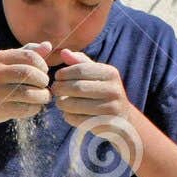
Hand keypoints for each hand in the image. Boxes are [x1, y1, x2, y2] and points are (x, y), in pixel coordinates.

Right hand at [0, 41, 51, 125]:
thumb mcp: (8, 62)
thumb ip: (28, 52)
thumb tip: (48, 46)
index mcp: (0, 58)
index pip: (30, 56)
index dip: (43, 65)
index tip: (43, 71)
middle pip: (30, 74)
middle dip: (43, 81)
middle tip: (44, 85)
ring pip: (29, 93)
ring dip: (42, 96)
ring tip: (43, 97)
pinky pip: (25, 108)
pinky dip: (35, 108)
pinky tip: (34, 106)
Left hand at [51, 49, 139, 164]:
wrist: (122, 119)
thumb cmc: (104, 93)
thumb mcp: (96, 75)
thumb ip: (80, 63)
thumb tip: (64, 52)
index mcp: (110, 73)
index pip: (80, 70)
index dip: (64, 73)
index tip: (57, 77)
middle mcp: (113, 90)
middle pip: (77, 87)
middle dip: (60, 88)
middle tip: (54, 90)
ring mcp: (110, 108)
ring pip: (75, 105)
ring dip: (61, 103)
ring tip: (59, 102)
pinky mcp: (104, 124)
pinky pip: (78, 119)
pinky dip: (68, 116)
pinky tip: (67, 113)